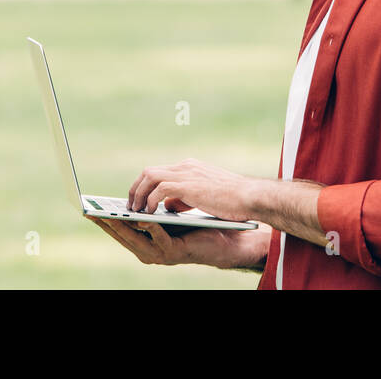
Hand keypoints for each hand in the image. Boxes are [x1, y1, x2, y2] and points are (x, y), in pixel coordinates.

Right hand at [88, 216, 270, 269]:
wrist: (227, 239)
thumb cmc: (198, 225)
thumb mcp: (170, 215)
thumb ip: (155, 210)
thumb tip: (141, 191)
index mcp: (146, 242)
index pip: (120, 230)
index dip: (104, 219)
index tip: (88, 208)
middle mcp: (149, 251)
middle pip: (122, 235)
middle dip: (105, 223)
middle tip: (90, 211)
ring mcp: (160, 254)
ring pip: (136, 238)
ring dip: (122, 226)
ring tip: (109, 213)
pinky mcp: (174, 252)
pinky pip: (158, 238)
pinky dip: (150, 227)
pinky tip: (144, 217)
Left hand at [126, 157, 256, 219]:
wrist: (251, 197)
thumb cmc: (233, 201)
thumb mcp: (205, 196)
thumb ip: (185, 197)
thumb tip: (167, 205)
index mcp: (190, 167)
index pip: (159, 171)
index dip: (145, 185)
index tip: (137, 198)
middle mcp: (186, 167)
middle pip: (149, 171)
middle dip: (135, 188)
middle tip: (129, 206)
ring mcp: (187, 174)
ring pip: (149, 176)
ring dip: (138, 194)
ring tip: (134, 211)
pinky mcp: (189, 185)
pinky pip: (159, 189)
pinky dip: (150, 201)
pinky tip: (149, 213)